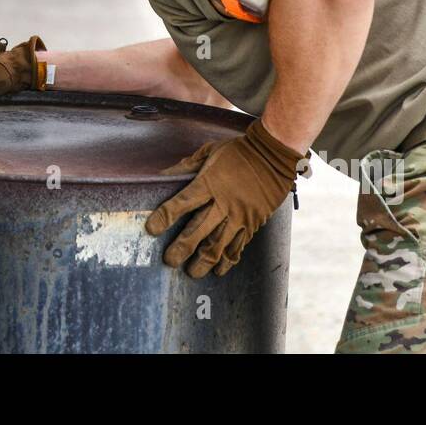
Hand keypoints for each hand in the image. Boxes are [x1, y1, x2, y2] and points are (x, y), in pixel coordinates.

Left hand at [145, 122, 302, 277]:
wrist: (274, 156)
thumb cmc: (238, 152)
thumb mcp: (210, 151)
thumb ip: (186, 166)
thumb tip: (163, 176)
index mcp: (210, 182)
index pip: (184, 201)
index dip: (166, 215)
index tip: (152, 229)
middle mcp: (224, 202)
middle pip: (200, 229)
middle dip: (183, 247)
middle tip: (170, 260)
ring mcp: (240, 215)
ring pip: (220, 244)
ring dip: (204, 261)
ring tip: (192, 272)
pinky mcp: (253, 223)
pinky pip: (239, 246)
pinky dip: (228, 260)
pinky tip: (219, 270)